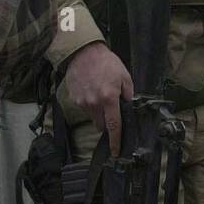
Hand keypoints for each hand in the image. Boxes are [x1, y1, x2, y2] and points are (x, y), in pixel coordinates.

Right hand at [63, 41, 133, 155]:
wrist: (83, 52)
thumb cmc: (105, 62)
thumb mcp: (124, 76)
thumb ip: (128, 94)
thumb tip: (128, 106)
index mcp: (109, 98)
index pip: (114, 126)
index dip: (116, 141)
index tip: (116, 151)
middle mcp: (94, 103)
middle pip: (102, 125)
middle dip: (107, 122)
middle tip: (111, 110)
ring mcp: (83, 102)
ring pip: (93, 117)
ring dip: (98, 112)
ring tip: (100, 93)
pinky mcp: (74, 99)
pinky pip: (84, 108)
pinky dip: (90, 103)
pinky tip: (92, 90)